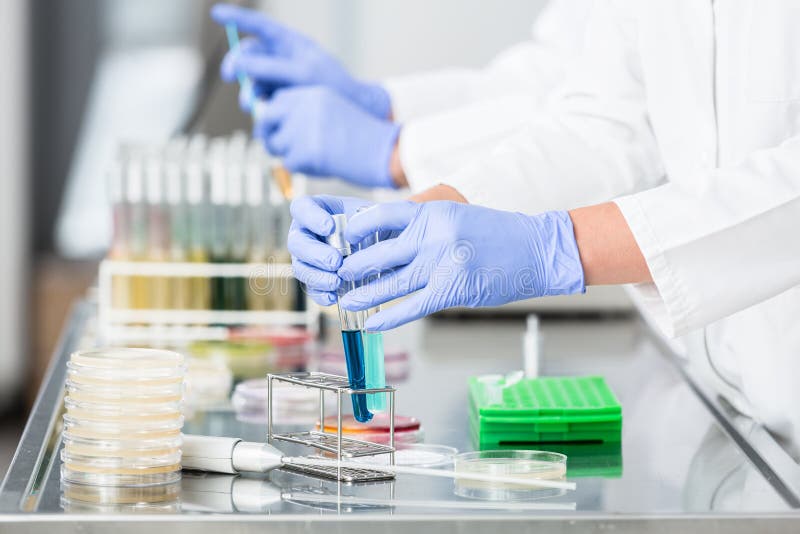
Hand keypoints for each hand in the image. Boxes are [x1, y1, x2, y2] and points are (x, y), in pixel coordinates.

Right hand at [211, 3, 391, 118]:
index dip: (238, 18)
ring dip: (248, 92)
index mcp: (291, 44)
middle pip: (249, 56)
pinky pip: (262, 102)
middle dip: (237, 64)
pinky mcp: (282, 101)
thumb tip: (241, 64)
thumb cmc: (333, 87)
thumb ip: (271, 67)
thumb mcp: (303, 74)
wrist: (353, 114)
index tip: (216, 13)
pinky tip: (262, 116)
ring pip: (253, 82)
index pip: (260, 27)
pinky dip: (259, 109)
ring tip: (251, 104)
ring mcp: (281, 81)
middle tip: (231, 75)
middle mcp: (283, 60)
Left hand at [254, 86, 399, 187]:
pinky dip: (303, 169)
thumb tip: (275, 133)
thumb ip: (306, 116)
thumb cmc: (366, 138)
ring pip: (277, 145)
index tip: (276, 131)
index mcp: (313, 93)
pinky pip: (290, 164)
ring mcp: (303, 128)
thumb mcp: (334, 114)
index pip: (278, 100)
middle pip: (267, 119)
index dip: (274, 117)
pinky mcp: (305, 151)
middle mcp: (304, 106)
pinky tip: (324, 166)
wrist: (387, 151)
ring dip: (290, 156)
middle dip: (268, 135)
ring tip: (316, 159)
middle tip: (277, 149)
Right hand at [287, 195, 373, 305]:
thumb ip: (367, 217)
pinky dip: (320, 294)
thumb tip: (358, 231)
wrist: (384, 245)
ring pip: (300, 267)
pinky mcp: (315, 278)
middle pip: (296, 242)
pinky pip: (310, 288)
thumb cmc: (376, 224)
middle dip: (314, 253)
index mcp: (317, 209)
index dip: (310, 217)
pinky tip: (333, 297)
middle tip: (335, 262)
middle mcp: (306, 232)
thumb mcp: (374, 214)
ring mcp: (307, 257)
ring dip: (316, 276)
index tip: (329, 227)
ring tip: (336, 282)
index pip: (301, 208)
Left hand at [337, 201, 585, 329]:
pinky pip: (411, 306)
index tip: (342, 240)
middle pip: (379, 253)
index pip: (380, 216)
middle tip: (336, 276)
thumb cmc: (495, 233)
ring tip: (345, 302)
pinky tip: (372, 323)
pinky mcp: (451, 290)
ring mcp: (441, 264)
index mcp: (431, 212)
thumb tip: (386, 242)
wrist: (535, 249)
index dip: (356, 229)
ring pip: (390, 282)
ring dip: (363, 295)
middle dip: (353, 267)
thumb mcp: (454, 216)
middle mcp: (433, 236)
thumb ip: (422, 227)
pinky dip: (388, 316)